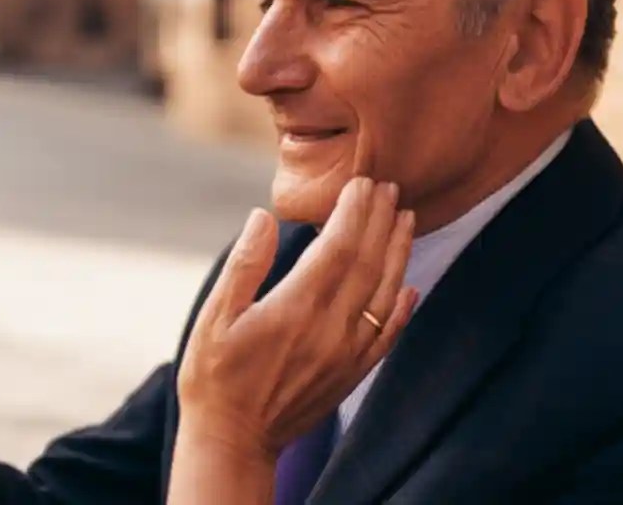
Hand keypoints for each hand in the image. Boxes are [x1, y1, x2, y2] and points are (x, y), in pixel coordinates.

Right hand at [176, 177, 416, 463]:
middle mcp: (330, 329)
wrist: (233, 440)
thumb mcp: (213, 317)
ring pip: (385, 294)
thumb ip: (245, 264)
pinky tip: (409, 286)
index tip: (361, 182)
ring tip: (406, 219)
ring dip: (398, 253)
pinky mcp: (351, 374)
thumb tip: (264, 217)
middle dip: (379, 221)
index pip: (337, 247)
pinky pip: (388, 335)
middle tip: (390, 187)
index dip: (353, 212)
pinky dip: (402, 307)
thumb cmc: (214, 376)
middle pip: (367, 263)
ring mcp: (346, 353)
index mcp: (296, 309)